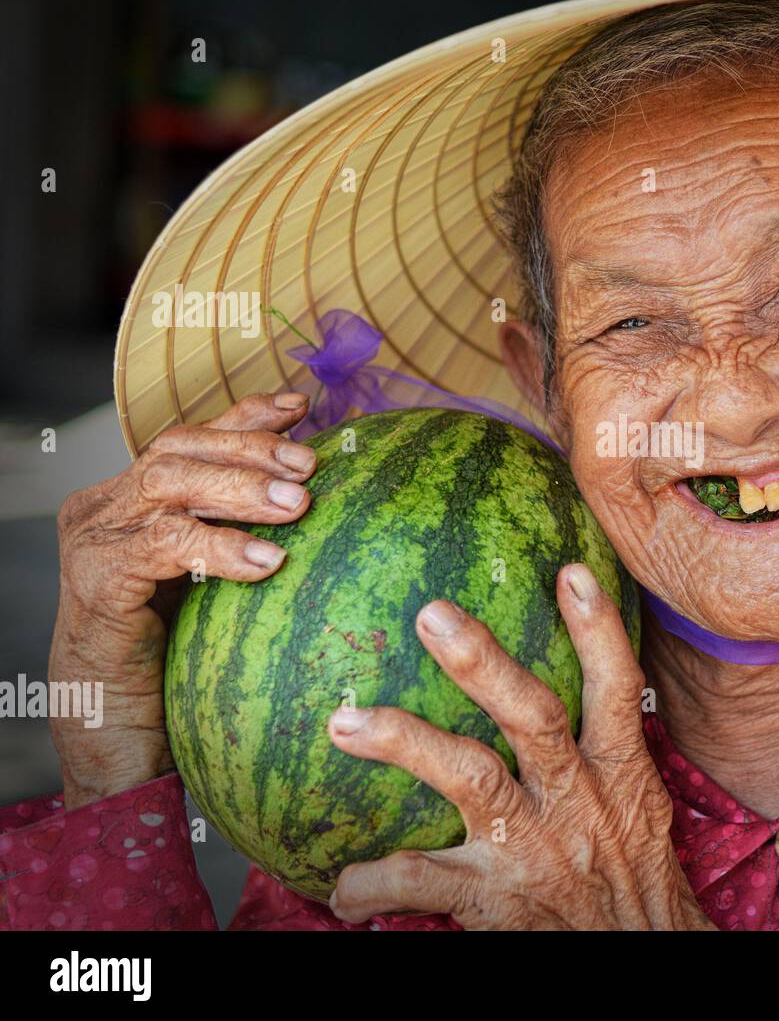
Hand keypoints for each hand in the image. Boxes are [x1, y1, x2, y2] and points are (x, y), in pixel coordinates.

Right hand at [50, 392, 315, 807]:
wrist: (120, 731)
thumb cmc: (177, 655)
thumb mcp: (222, 582)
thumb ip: (251, 534)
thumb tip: (323, 500)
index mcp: (134, 497)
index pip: (193, 436)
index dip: (246, 415)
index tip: (302, 406)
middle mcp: (105, 507)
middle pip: (180, 448)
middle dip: (251, 448)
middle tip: (310, 466)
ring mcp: (94, 539)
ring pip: (168, 484)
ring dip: (239, 489)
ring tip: (298, 506)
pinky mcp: (96, 580)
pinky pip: (163, 545)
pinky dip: (219, 547)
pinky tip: (267, 560)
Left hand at [327, 563, 713, 930]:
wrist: (641, 953)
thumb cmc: (631, 875)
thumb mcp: (637, 806)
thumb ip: (602, 753)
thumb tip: (551, 690)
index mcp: (619, 773)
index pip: (616, 688)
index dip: (597, 629)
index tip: (571, 571)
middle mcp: (578, 798)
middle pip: (533, 715)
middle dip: (483, 663)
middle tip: (431, 614)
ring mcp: (535, 846)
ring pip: (472, 779)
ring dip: (407, 744)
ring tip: (345, 721)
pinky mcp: (497, 898)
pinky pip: (426, 883)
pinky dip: (377, 882)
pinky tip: (340, 888)